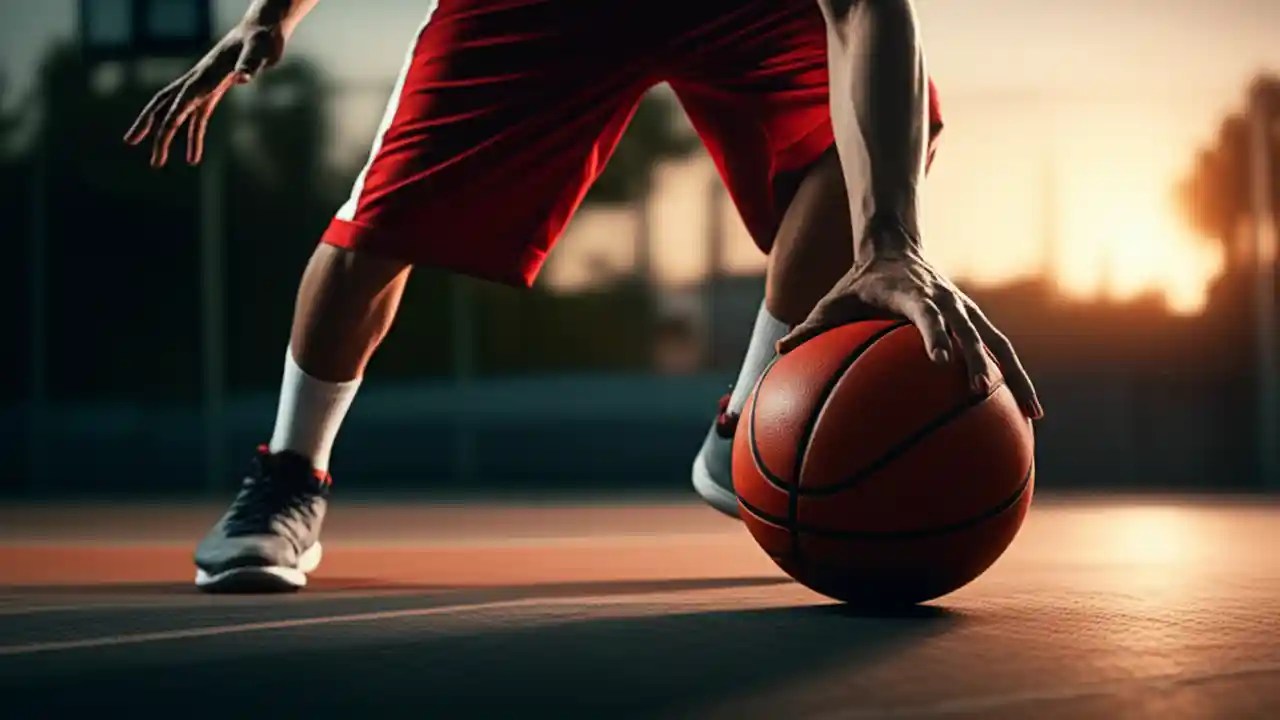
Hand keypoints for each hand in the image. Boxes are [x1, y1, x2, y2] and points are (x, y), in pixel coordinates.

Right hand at [123, 21, 284, 166]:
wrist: (263, 30)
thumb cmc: (261, 39)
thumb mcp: (259, 51)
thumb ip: (250, 64)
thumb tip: (245, 77)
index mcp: (205, 75)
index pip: (182, 101)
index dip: (171, 119)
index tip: (161, 138)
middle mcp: (198, 81)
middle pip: (165, 104)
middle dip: (148, 124)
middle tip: (130, 142)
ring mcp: (203, 87)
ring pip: (176, 115)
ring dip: (165, 138)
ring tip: (156, 163)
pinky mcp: (214, 92)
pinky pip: (197, 119)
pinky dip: (194, 139)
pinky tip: (193, 159)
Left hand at [778, 249, 1043, 419]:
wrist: (893, 246)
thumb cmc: (859, 282)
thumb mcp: (832, 300)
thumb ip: (809, 326)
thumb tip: (778, 351)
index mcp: (911, 293)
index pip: (926, 313)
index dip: (934, 334)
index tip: (939, 360)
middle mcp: (944, 299)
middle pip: (969, 329)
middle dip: (978, 358)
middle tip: (982, 391)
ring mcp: (964, 309)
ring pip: (998, 342)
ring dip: (1015, 376)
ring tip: (1033, 415)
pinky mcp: (974, 320)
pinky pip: (1001, 349)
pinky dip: (1017, 378)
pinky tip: (1029, 415)